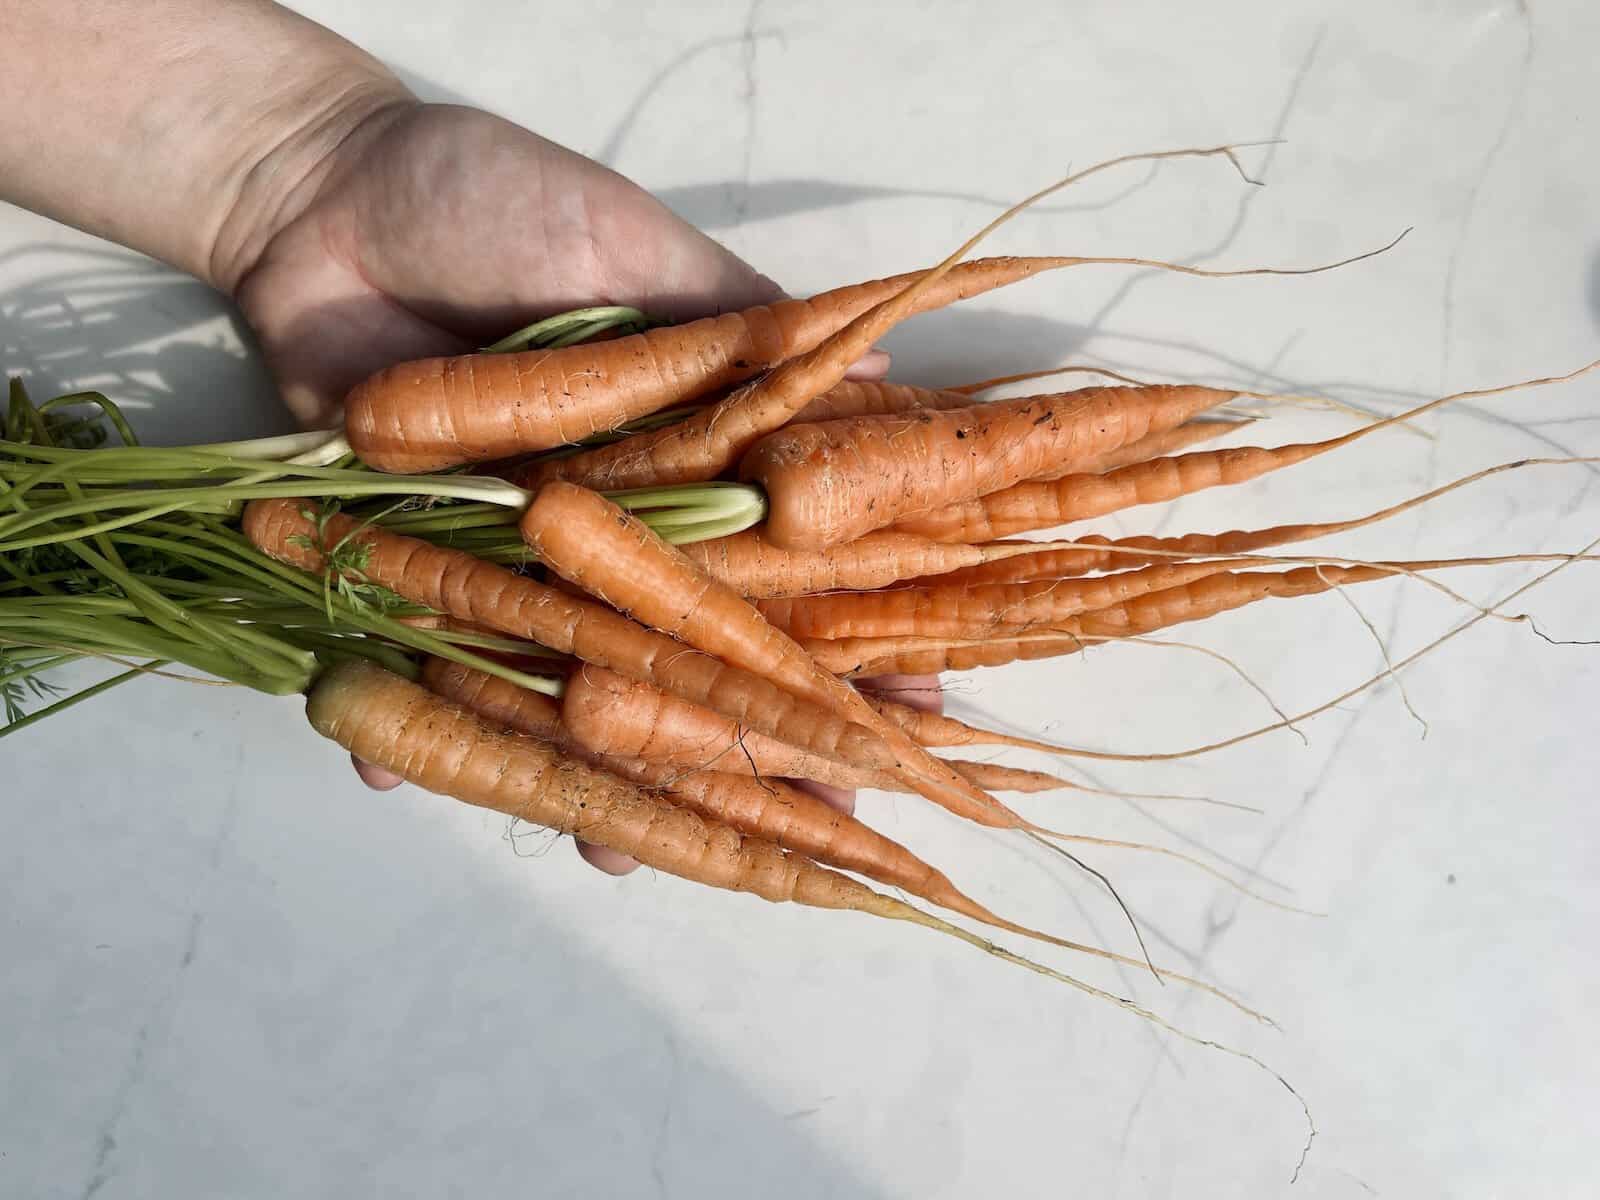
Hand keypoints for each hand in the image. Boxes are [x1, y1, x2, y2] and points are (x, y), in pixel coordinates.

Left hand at [228, 98, 918, 870]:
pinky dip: (397, 718)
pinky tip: (391, 770)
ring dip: (592, 775)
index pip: (791, 564)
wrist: (319, 194)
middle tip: (808, 830)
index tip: (920, 712)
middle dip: (750, 746)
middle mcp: (613, 521)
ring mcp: (514, 552)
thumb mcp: (633, 245)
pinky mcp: (415, 558)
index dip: (857, 636)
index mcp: (686, 453)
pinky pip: (413, 658)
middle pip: (692, 651)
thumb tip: (889, 374)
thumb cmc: (493, 198)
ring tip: (616, 855)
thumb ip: (738, 320)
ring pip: (565, 683)